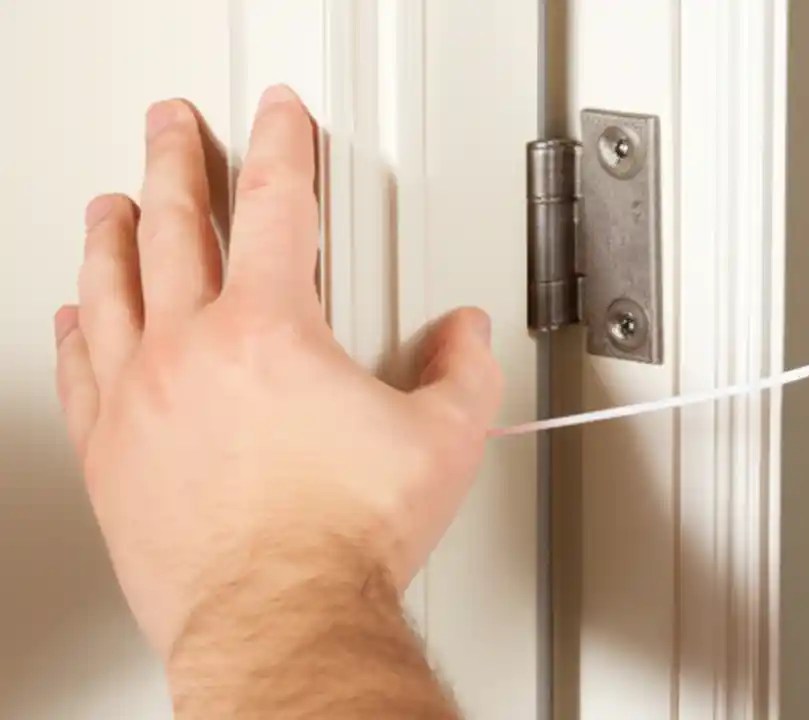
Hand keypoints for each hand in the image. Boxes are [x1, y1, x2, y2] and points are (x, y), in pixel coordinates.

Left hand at [54, 85, 500, 656]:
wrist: (281, 620)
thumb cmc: (343, 539)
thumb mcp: (441, 440)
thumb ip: (461, 371)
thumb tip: (464, 337)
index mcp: (270, 332)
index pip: (274, 206)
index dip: (281, 146)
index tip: (276, 118)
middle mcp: (190, 352)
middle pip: (173, 226)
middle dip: (175, 162)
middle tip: (171, 127)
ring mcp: (139, 400)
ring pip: (110, 286)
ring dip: (114, 233)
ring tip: (115, 203)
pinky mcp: (109, 454)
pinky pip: (79, 369)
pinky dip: (78, 329)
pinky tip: (76, 315)